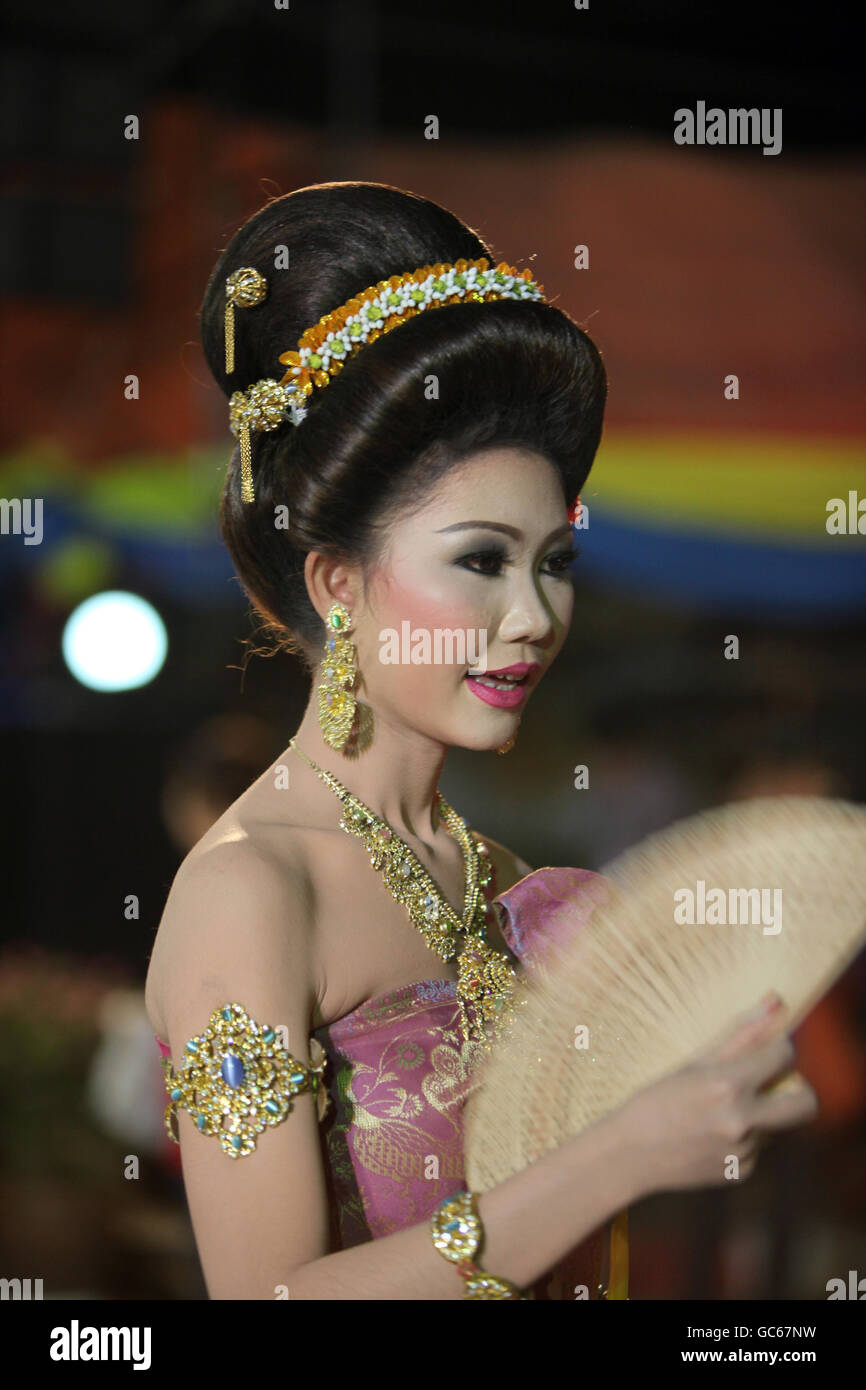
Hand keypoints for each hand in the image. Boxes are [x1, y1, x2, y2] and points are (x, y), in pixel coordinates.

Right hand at [615, 991, 818, 1197]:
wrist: (629, 1155)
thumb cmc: (656, 1099)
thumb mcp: (693, 1063)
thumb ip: (740, 1035)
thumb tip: (775, 1002)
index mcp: (727, 1085)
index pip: (784, 1056)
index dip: (780, 1047)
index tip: (768, 1047)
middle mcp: (742, 1121)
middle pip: (806, 1103)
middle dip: (799, 1087)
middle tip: (774, 1081)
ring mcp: (745, 1151)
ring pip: (780, 1124)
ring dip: (764, 1112)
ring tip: (721, 1110)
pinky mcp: (743, 1172)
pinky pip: (760, 1146)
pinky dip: (746, 1136)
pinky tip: (711, 1134)